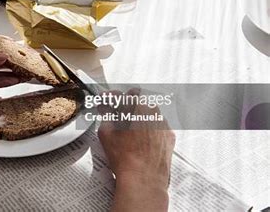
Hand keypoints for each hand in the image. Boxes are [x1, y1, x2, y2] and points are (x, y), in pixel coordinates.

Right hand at [98, 89, 174, 210]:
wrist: (144, 179)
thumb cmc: (125, 158)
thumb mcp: (106, 134)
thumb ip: (105, 116)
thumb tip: (105, 111)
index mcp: (134, 107)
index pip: (120, 95)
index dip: (111, 97)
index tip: (106, 101)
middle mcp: (152, 111)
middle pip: (138, 99)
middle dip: (126, 105)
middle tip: (117, 115)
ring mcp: (163, 123)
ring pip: (150, 112)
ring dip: (139, 115)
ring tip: (130, 130)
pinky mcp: (169, 136)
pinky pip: (159, 125)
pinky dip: (150, 128)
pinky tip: (142, 140)